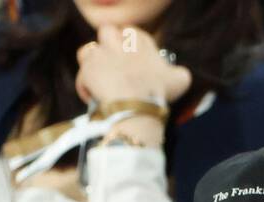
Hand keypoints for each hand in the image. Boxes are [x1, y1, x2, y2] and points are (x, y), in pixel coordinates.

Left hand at [75, 24, 192, 106]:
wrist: (136, 108)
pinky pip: (82, 76)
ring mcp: (102, 56)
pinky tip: (93, 97)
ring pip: (88, 50)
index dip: (129, 40)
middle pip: (107, 31)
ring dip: (92, 63)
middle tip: (113, 63)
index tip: (132, 54)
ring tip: (99, 77)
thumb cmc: (158, 93)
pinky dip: (85, 87)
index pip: (132, 31)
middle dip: (108, 44)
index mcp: (141, 45)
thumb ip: (180, 73)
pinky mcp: (88, 71)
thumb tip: (180, 74)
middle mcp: (119, 45)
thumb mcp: (179, 81)